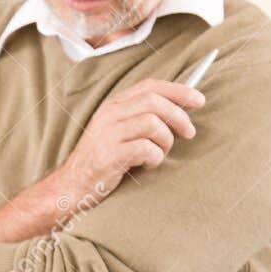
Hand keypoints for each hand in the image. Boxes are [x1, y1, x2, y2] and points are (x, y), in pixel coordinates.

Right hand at [58, 78, 203, 202]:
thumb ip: (140, 116)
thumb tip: (179, 108)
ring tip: (160, 153)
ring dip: (166, 141)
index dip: (178, 90)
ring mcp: (107, 134)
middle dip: (179, 117)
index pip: (150, 86)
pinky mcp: (109, 155)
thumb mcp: (117, 130)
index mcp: (113, 105)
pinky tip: (149, 165)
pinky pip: (146, 149)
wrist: (71, 185)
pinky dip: (155, 158)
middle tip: (189, 133)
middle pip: (155, 102)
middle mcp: (109, 115)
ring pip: (153, 124)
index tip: (198, 100)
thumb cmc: (102, 159)